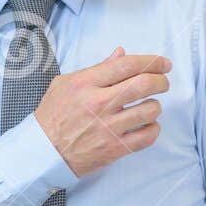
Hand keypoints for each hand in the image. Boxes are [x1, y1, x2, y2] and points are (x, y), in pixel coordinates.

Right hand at [34, 47, 169, 176]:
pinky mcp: (114, 149)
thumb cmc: (52, 116)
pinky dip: (153, 129)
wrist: (42, 152)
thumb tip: (121, 54)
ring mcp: (107, 128)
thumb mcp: (65, 84)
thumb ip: (97, 68)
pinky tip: (147, 125)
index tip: (163, 63)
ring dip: (155, 106)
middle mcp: (98, 103)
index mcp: (85, 84)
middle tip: (163, 82)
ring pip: (150, 110)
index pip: (127, 65)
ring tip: (149, 106)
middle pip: (144, 84)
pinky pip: (147, 136)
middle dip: (161, 80)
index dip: (152, 61)